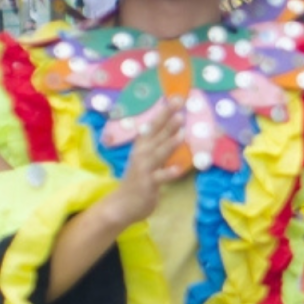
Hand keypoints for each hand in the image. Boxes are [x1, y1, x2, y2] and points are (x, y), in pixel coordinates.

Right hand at [100, 99, 185, 226]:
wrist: (121, 205)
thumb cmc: (139, 180)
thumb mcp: (148, 160)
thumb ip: (160, 147)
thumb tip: (177, 132)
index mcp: (142, 147)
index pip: (153, 126)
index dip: (164, 112)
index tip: (176, 98)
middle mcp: (141, 154)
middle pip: (155, 134)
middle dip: (168, 119)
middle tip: (180, 104)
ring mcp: (144, 169)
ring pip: (158, 153)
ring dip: (169, 142)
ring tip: (182, 131)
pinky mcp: (147, 184)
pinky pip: (160, 178)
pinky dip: (169, 173)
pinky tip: (180, 168)